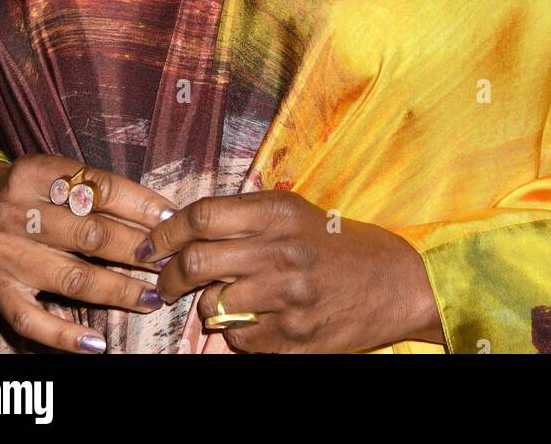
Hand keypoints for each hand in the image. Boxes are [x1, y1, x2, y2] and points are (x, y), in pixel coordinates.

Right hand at [0, 156, 177, 352]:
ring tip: (152, 297)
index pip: (101, 188)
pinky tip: (96, 345)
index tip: (173, 220)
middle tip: (170, 263)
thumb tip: (160, 213)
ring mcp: (6, 255)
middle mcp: (17, 213)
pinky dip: (65, 336)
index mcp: (37, 174)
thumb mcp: (59, 171)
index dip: (142, 204)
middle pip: (91, 235)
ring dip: (118, 290)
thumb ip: (100, 188)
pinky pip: (33, 320)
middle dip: (137, 250)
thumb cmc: (34, 189)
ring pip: (73, 278)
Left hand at [138, 189, 444, 352]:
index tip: (153, 244)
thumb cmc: (340, 245)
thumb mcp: (297, 214)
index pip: (203, 216)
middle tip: (163, 283)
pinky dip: (238, 333)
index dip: (168, 231)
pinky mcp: (293, 336)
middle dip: (169, 277)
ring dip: (208, 307)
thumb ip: (247, 218)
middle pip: (197, 262)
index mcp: (279, 212)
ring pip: (213, 305)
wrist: (397, 284)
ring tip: (226, 300)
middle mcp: (281, 250)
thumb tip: (187, 229)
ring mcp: (287, 296)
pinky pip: (239, 339)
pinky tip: (258, 319)